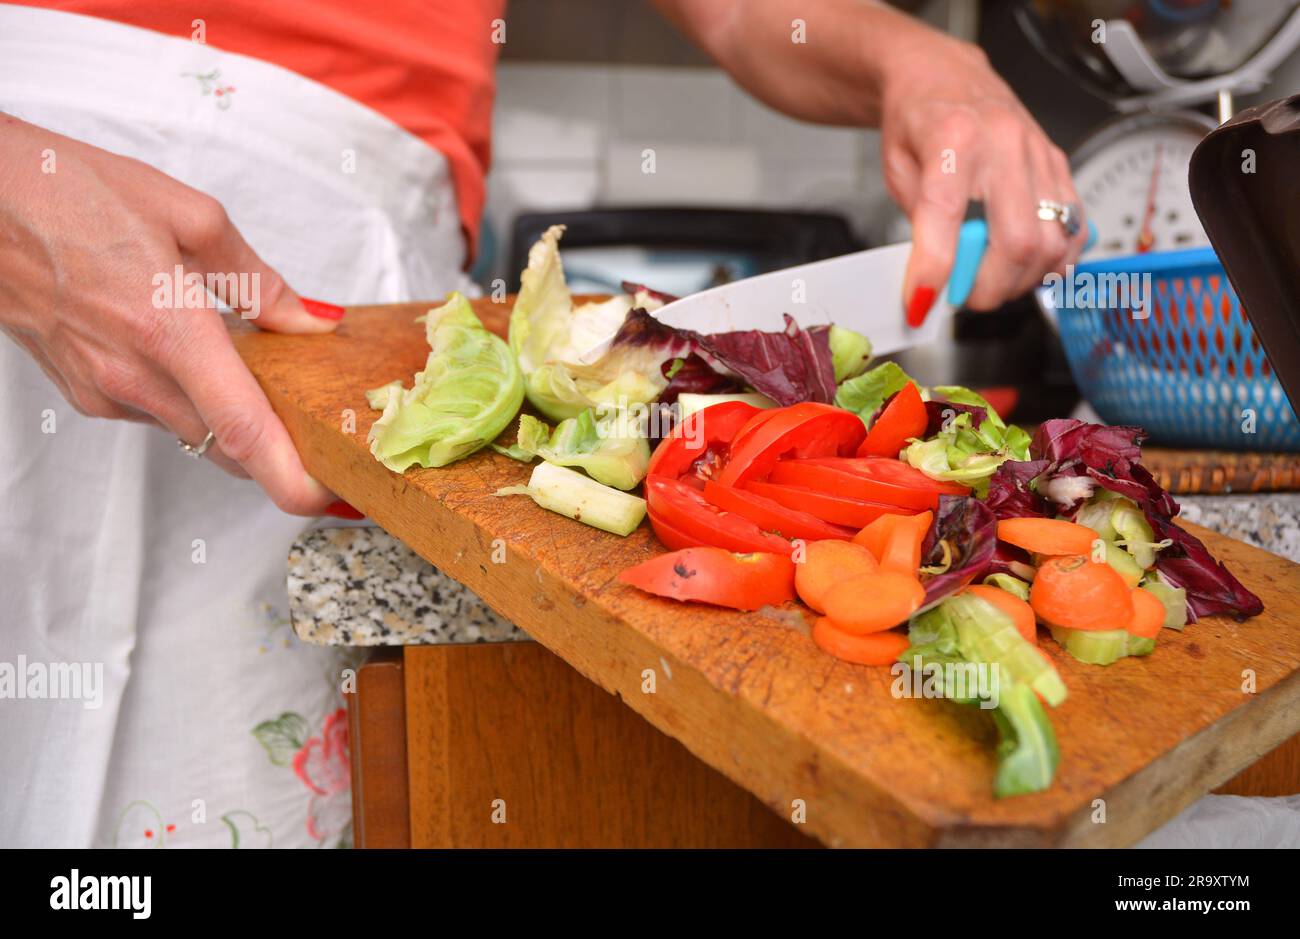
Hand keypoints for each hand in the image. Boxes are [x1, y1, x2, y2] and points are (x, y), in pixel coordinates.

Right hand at [0, 115, 341, 514]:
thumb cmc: (65, 193)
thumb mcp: (187, 217)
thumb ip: (259, 281)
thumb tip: (312, 320)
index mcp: (169, 332)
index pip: (245, 433)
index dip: (296, 477)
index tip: (335, 493)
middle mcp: (133, 377)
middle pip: (229, 450)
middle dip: (282, 456)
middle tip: (327, 440)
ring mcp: (104, 392)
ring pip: (195, 434)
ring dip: (238, 424)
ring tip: (274, 386)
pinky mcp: (84, 392)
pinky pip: (159, 413)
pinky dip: (195, 401)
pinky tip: (205, 362)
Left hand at [878, 32, 1087, 314]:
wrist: (943, 77)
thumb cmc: (918, 119)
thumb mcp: (898, 170)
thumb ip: (918, 225)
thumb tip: (933, 283)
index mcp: (953, 138)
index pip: (946, 217)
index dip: (935, 269)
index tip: (921, 302)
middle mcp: (1006, 143)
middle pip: (1019, 241)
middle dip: (988, 287)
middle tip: (961, 295)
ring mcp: (1040, 154)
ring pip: (1052, 243)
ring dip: (1019, 280)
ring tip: (989, 280)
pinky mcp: (1061, 165)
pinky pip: (1074, 228)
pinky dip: (1052, 261)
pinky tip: (1024, 265)